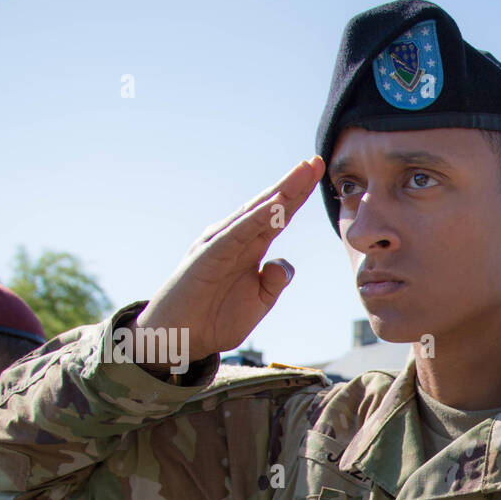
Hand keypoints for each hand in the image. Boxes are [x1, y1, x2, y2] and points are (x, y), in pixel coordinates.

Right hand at [134, 157, 325, 372]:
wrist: (181, 338)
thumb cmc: (216, 318)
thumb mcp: (258, 302)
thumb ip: (275, 282)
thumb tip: (284, 264)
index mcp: (250, 249)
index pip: (279, 217)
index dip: (298, 196)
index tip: (319, 175)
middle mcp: (236, 240)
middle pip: (270, 207)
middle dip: (293, 184)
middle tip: (316, 161)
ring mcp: (221, 245)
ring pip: (255, 214)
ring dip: (279, 193)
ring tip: (301, 172)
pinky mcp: (209, 256)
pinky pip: (237, 234)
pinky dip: (256, 219)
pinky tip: (275, 204)